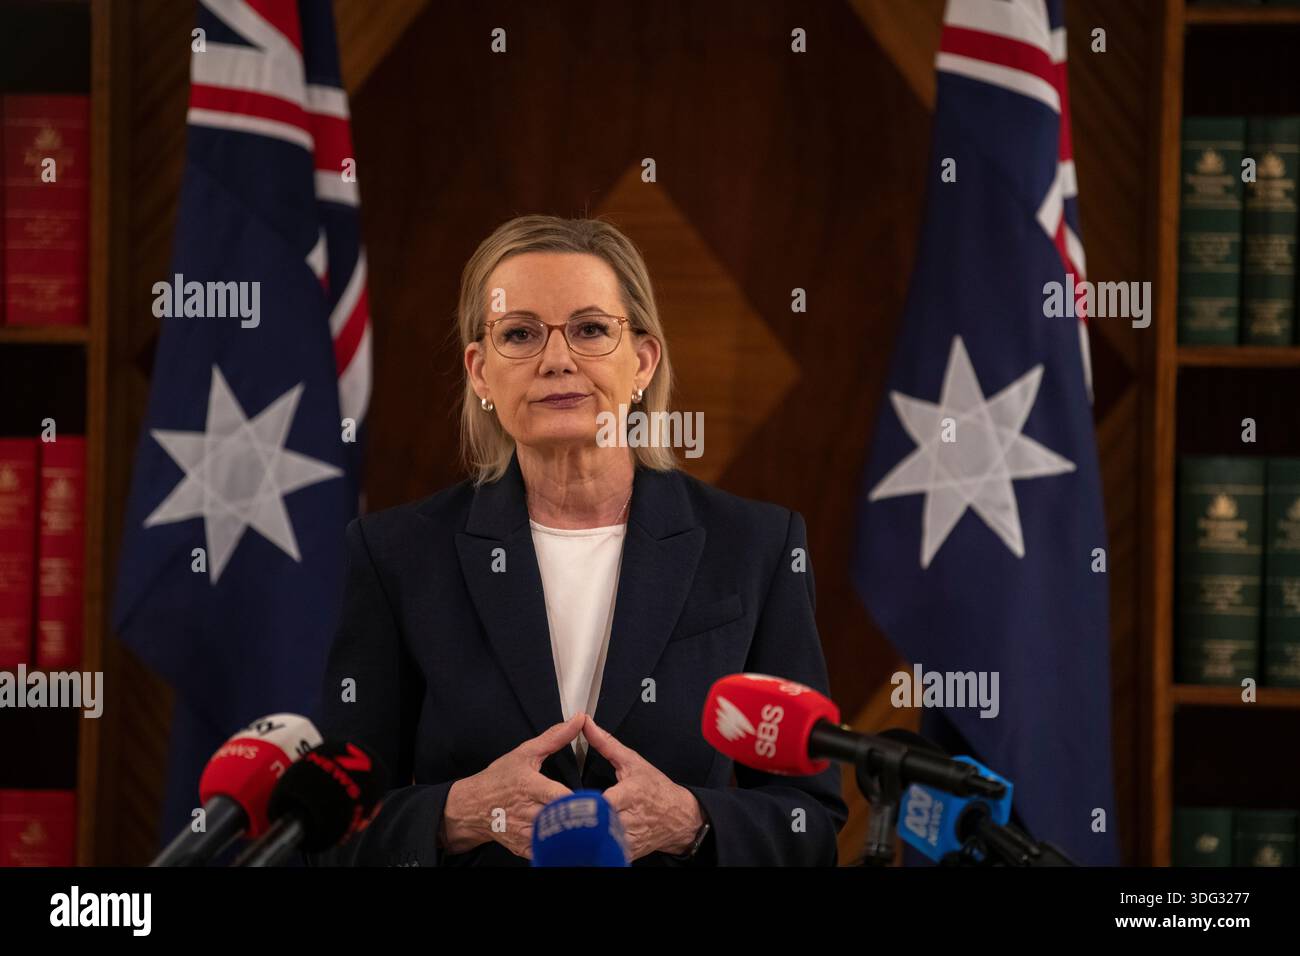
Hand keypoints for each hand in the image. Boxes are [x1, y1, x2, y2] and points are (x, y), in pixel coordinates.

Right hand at [439, 712, 583, 859]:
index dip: (577, 800)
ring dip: (571, 834)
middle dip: (578, 818)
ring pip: (554, 838)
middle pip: (559, 819)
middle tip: (599, 815)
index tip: (595, 800)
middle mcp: (527, 812)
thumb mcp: (524, 753)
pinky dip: (559, 846)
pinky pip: (545, 851)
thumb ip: (554, 737)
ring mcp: (525, 833)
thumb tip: (578, 720)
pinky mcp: (524, 848)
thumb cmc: (497, 780)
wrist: (471, 807)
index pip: (557, 796)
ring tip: (589, 829)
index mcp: (529, 787)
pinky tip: (571, 840)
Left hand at [582, 714, 704, 859]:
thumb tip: (587, 725)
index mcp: (630, 794)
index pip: (604, 802)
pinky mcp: (626, 852)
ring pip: (600, 842)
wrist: (678, 817)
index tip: (569, 799)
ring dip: (586, 835)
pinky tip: (584, 839)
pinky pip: (606, 851)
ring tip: (568, 828)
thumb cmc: (656, 789)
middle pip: (598, 824)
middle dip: (581, 820)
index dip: (587, 802)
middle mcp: (629, 819)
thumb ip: (606, 744)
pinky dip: (594, 846)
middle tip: (560, 815)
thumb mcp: (633, 761)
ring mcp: (628, 839)